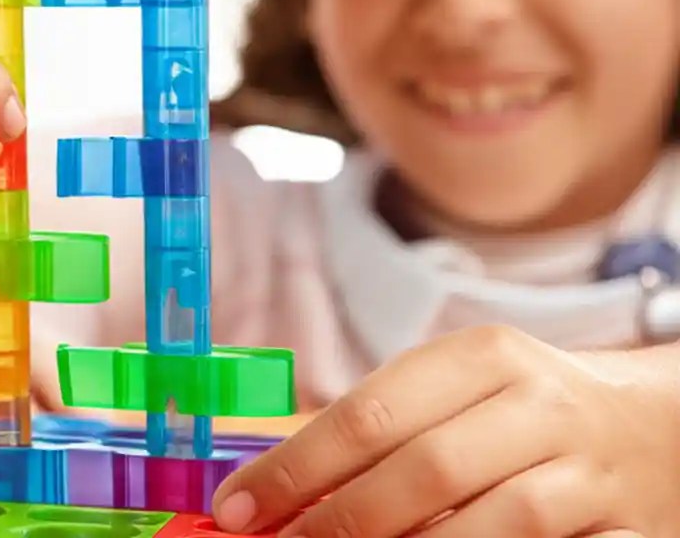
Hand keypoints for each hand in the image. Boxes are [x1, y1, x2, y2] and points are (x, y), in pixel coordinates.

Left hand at [210, 326, 679, 536]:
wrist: (657, 424)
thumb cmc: (520, 410)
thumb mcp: (455, 392)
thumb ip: (378, 429)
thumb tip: (274, 480)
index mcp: (482, 357)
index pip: (369, 413)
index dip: (295, 466)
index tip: (239, 506)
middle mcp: (538, 404)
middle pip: (423, 469)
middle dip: (339, 519)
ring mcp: (587, 469)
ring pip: (491, 523)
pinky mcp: (625, 528)